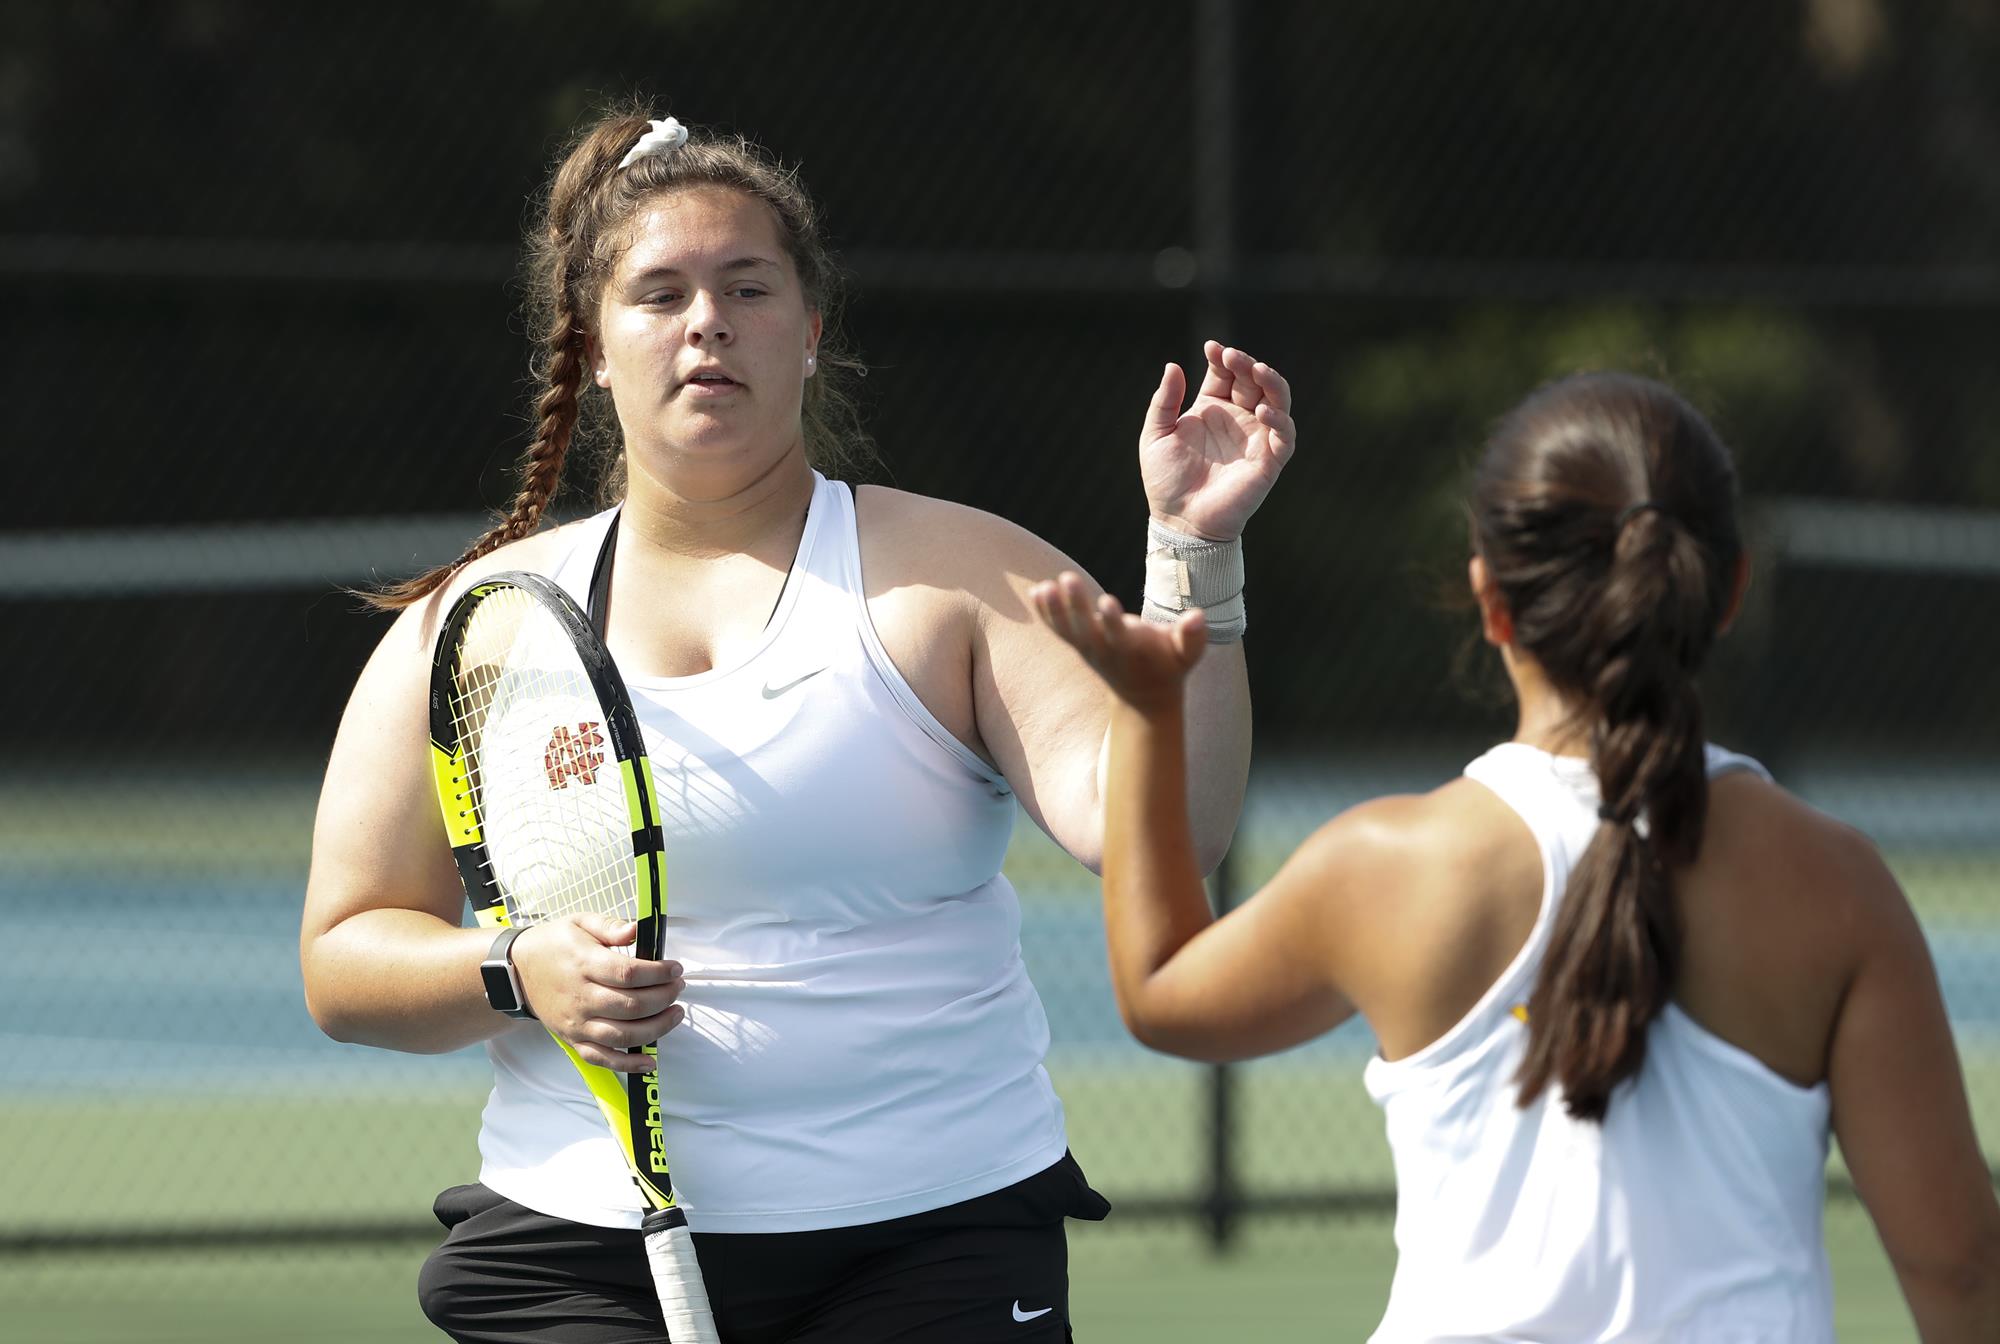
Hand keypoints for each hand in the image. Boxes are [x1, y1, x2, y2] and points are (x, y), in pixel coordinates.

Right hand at [510, 915, 687, 1072]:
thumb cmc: (552, 945)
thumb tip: (636, 930)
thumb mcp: (579, 922)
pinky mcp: (573, 1039)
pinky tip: (650, 1062)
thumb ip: (610, 925)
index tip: (675, 969)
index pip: (629, 974)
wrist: (517, 969)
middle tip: (678, 988)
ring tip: (675, 1014)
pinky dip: (628, 1064)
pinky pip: (602, 1058)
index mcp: (584, 964)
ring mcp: (577, 1023)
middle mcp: (581, 997)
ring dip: (656, 1028)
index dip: (659, 973)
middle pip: (631, 1006)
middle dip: (664, 998)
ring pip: (623, 1035)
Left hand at [1030, 570, 1205, 715]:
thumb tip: (1198, 616)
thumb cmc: (1169, 665)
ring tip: (1043, 587)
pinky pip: (1058, 629)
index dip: (1112, 621)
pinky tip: (1036, 592)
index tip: (1106, 601)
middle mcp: (1106, 650)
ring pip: (1067, 630)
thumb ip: (1192, 638)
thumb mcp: (1187, 655)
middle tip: (1068, 578)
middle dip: (1076, 606)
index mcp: (1132, 650)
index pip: (1119, 636)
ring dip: (1054, 610)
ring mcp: (1088, 649)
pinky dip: (1046, 613)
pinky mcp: (1078, 645)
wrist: (1144, 695)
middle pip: (1086, 630)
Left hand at [1141, 341, 1294, 539]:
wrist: (1179, 521)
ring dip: (1271, 381)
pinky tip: (1263, 410)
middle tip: (1231, 356)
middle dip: (1245, 363)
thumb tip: (1173, 365)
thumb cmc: (1166, 481)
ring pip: (1278, 399)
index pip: (1225, 373)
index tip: (1211, 347)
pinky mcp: (1269, 461)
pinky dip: (1280, 419)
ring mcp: (1256, 438)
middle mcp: (1238, 418)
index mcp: (1212, 408)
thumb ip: (1164, 401)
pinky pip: (1285, 435)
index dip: (1222, 358)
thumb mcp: (1156, 435)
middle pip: (1252, 380)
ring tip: (1257, 369)